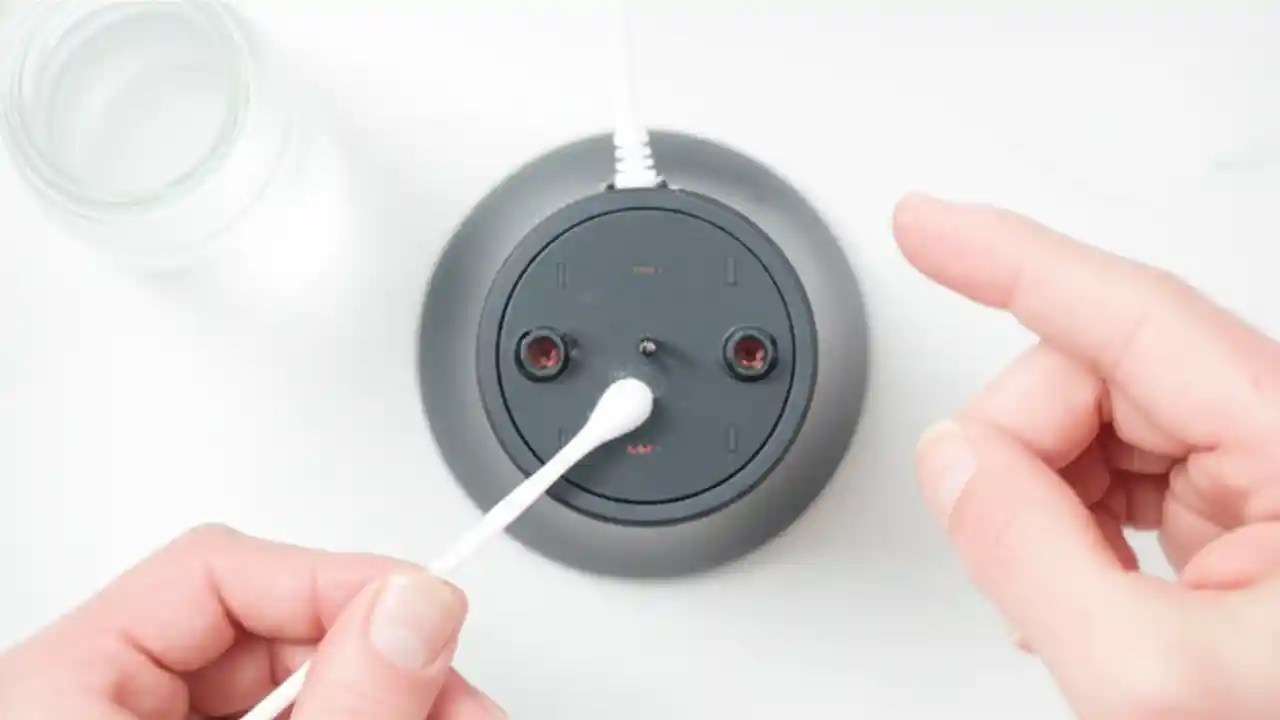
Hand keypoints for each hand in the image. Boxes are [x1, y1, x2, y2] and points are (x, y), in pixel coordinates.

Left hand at [0, 524, 505, 718]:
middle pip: (267, 632)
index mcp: (56, 687)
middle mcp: (93, 707)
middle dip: (384, 661)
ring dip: (387, 699)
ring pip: (288, 689)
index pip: (216, 568)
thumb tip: (416, 607)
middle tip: (457, 699)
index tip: (427, 610)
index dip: (339, 578)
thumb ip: (340, 701)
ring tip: (454, 717)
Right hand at [895, 194, 1279, 719]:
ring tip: (1064, 588)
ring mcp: (1261, 481)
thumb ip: (1025, 554)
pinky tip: (1077, 580)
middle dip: (1019, 447)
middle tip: (1001, 538)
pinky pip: (1108, 474)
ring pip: (1087, 423)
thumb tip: (953, 458)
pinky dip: (1062, 523)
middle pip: (1092, 372)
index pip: (1131, 316)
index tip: (925, 225)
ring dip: (1039, 497)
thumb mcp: (1145, 676)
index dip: (1010, 261)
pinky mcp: (1237, 516)